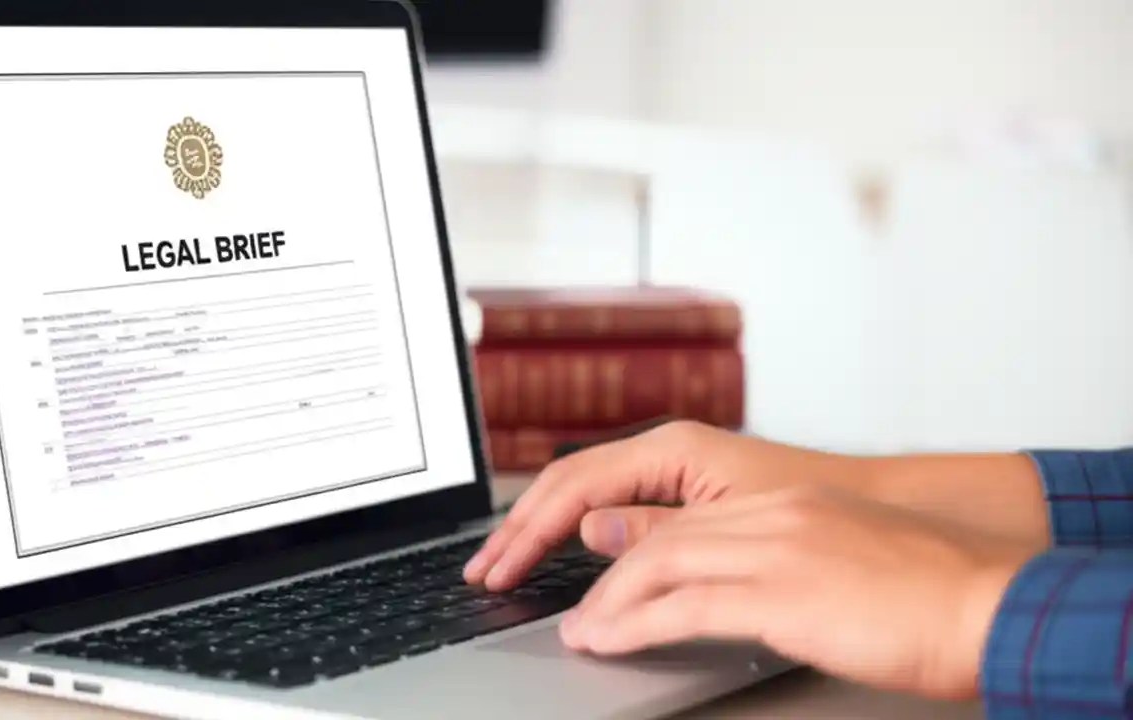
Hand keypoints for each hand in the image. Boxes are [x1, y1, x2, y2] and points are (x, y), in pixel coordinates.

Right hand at [465, 421, 864, 590]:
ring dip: (544, 532)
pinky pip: (619, 512)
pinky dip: (581, 536)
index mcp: (677, 452)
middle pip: (572, 488)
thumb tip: (587, 534)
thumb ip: (657, 530)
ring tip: (509, 564)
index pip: (576, 486)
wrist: (896, 521)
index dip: (530, 531)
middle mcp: (673, 456)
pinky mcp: (694, 500)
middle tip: (483, 572)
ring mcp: (681, 476)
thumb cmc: (831, 517)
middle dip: (522, 530)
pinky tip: (567, 557)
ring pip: (590, 499)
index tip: (499, 570)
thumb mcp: (737, 529)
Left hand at [559, 485, 1032, 699]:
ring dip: (609, 602)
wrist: (993, 603)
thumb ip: (783, 556)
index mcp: (789, 504)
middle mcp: (774, 514)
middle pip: (660, 536)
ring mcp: (776, 548)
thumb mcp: (844, 560)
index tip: (604, 573)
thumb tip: (735, 580)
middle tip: (579, 608)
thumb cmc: (934, 595)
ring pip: (660, 564)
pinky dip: (634, 625)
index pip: (685, 519)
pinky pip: (684, 606)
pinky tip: (609, 642)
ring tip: (582, 633)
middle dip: (604, 573)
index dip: (632, 545)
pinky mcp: (782, 593)